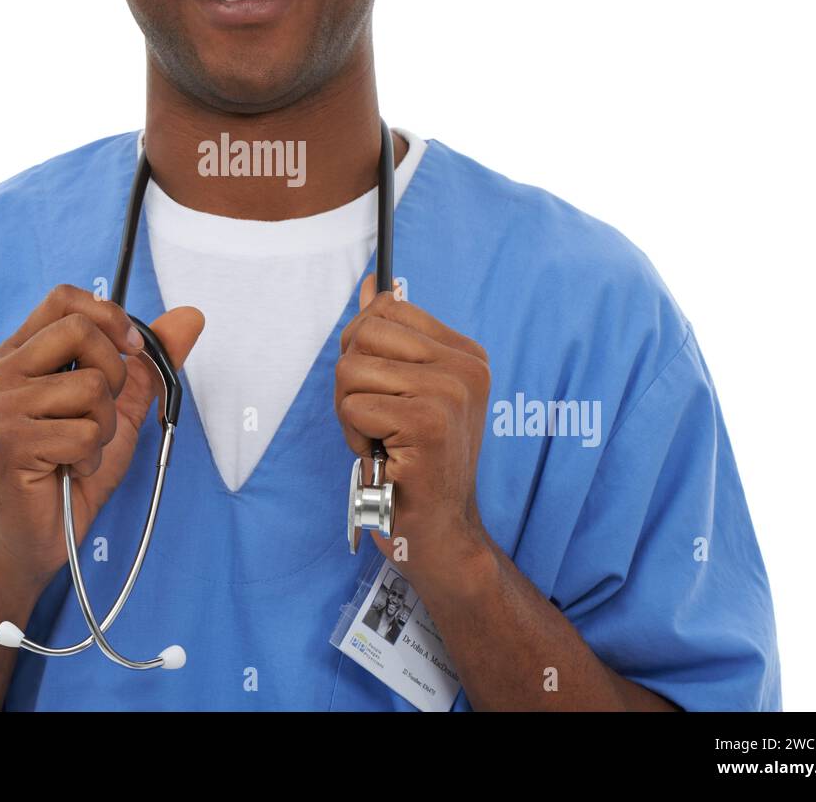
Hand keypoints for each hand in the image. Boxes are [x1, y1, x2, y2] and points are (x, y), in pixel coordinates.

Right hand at [0, 283, 203, 585]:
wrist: (40, 536)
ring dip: (104, 426)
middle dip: (113, 374)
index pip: (64, 298)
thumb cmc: (73, 467)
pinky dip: (92, 456)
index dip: (110, 317)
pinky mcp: (7, 442)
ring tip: (81, 449)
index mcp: (20, 354)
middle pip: (80, 330)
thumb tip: (191, 315)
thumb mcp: (120, 406)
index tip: (131, 351)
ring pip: (91, 386)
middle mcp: (1, 372)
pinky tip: (71, 469)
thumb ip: (151, 362)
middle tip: (98, 413)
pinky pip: (85, 432)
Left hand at [335, 273, 490, 580]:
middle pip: (362, 334)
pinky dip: (355, 436)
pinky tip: (385, 457)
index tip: (384, 392)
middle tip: (377, 422)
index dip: (362, 351)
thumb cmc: (414, 461)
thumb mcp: (404, 389)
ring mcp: (451, 393)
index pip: (383, 311)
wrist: (439, 531)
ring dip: (350, 413)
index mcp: (465, 353)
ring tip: (381, 440)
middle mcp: (465, 367)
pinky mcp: (429, 423)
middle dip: (350, 382)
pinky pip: (354, 406)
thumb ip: (390, 334)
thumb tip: (372, 284)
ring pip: (350, 370)